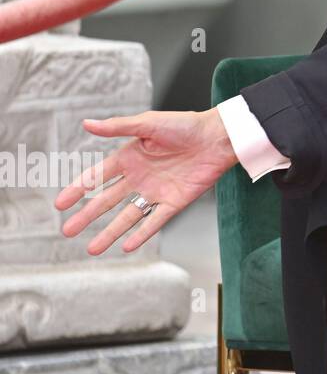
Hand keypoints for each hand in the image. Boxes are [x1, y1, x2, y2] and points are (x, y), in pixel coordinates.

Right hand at [54, 109, 238, 254]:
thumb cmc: (186, 125)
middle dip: (87, 216)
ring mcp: (156, 190)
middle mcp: (140, 176)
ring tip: (93, 249)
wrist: (219, 137)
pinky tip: (127, 246)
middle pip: (107, 200)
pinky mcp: (175, 201)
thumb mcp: (148, 124)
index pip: (97, 176)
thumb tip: (87, 123)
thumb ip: (118, 127)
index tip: (60, 204)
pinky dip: (142, 233)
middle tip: (67, 231)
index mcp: (130, 157)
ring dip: (111, 232)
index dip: (78, 189)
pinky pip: (155, 220)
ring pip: (128, 216)